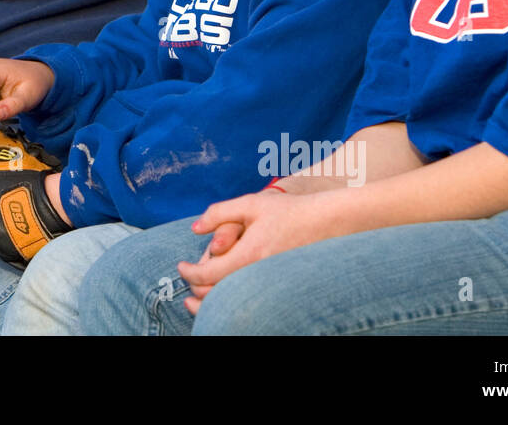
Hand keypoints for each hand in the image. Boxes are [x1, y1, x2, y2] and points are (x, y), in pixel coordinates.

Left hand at [176, 191, 337, 314]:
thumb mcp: (251, 203)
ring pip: (231, 303)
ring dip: (209, 303)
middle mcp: (259, 274)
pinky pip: (247, 300)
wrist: (327, 223)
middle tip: (186, 279)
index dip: (188, 272)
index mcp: (249, 254)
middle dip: (195, 290)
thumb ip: (219, 213)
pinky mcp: (278, 288)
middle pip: (216, 294)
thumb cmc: (288, 211)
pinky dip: (230, 301)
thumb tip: (195, 228)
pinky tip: (224, 296)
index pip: (207, 274)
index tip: (180, 266)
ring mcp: (270, 284)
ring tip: (196, 298)